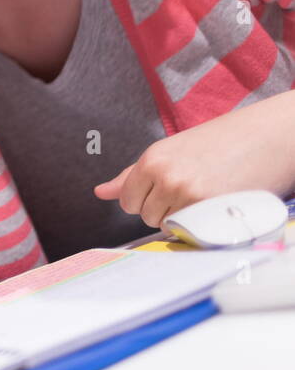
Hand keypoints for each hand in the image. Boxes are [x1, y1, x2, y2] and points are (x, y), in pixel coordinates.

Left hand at [93, 92, 294, 227]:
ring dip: (185, 219)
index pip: (128, 202)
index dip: (147, 200)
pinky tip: (216, 206)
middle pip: (147, 217)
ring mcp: (188, 194)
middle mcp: (165, 177)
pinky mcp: (212, 209)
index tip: (168, 190)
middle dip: (166, 209)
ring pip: (170, 227)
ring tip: (207, 195)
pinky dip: (202, 227)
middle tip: (194, 189)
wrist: (269, 135)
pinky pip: (191, 234)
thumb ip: (133, 175)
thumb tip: (100, 192)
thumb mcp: (172, 150)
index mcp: (152, 159)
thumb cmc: (222, 141)